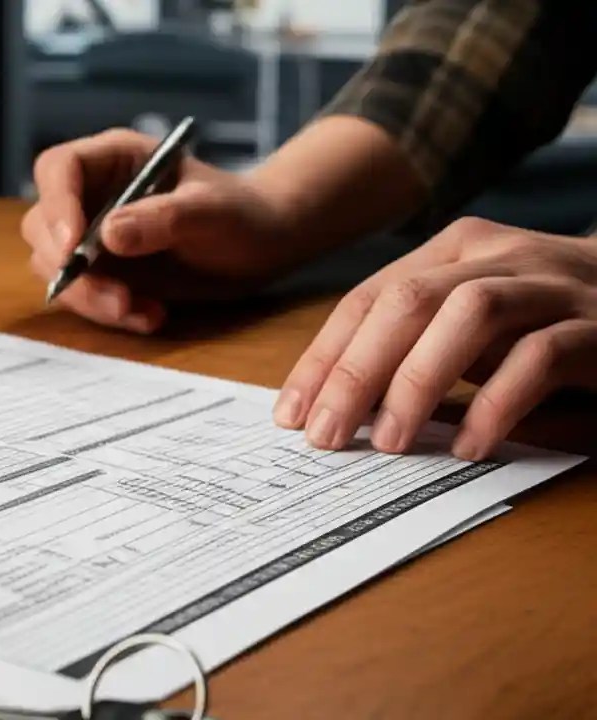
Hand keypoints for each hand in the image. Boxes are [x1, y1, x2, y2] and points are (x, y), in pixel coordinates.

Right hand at [22, 129, 303, 333]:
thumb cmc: (242, 213)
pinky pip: (82, 295)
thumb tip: (109, 235)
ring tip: (144, 312)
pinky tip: (152, 315)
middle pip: (43, 224)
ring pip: (55, 267)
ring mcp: (92, 234)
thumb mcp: (213, 212)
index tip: (71, 249)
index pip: (59, 168)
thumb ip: (165, 218)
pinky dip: (109, 313)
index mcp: (115, 159)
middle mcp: (93, 193)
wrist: (261, 247)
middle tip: (116, 299)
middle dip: (72, 269)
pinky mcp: (101, 271)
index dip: (56, 206)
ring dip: (90, 298)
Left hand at [275, 217, 596, 459]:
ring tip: (390, 442)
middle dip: (354, 372)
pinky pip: (541, 357)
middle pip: (406, 301)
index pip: (369, 298)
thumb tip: (336, 406)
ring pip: (467, 314)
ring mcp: (552, 284)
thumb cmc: (548, 324)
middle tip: (326, 436)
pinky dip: (497, 402)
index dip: (324, 357)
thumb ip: (415, 346)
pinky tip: (470, 445)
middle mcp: (498, 254)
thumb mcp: (473, 326)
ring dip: (418, 382)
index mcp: (455, 249)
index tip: (291, 415)